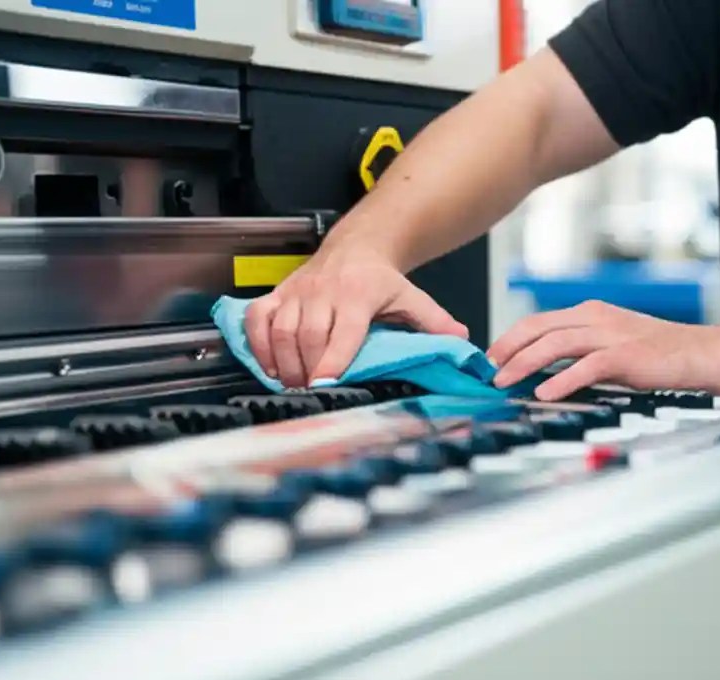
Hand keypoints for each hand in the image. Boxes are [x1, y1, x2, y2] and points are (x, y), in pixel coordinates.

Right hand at [244, 250, 468, 387]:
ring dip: (283, 363)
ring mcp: (297, 292)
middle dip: (307, 370)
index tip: (326, 385)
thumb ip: (434, 321)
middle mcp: (324, 292)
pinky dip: (257, 345)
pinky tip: (269, 366)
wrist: (355, 246)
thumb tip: (461, 342)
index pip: (343, 331)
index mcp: (358, 294)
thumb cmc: (381, 280)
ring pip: (281, 330)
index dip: (333, 360)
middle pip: (309, 336)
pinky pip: (258, 319)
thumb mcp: (412, 297)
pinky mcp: (278, 293)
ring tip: (293, 385)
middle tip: (311, 394)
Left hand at [488, 300, 713, 400]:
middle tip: (487, 371)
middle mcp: (595, 318)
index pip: (537, 321)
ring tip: (505, 382)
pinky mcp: (624, 356)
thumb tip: (538, 370)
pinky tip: (544, 392)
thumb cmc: (653, 354)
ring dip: (524, 363)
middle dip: (507, 349)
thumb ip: (576, 351)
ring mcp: (609, 335)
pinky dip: (561, 380)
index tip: (489, 359)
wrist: (696, 354)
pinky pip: (585, 366)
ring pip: (555, 344)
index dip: (509, 339)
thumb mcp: (608, 343)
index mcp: (588, 313)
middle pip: (538, 328)